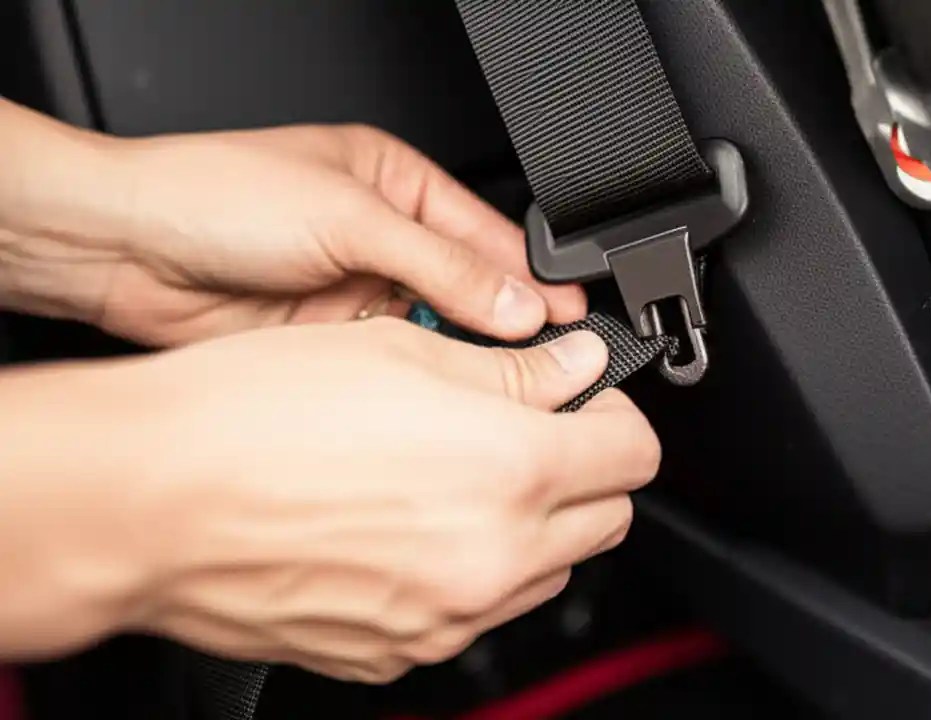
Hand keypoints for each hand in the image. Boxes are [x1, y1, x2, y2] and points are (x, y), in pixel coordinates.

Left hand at [0, 100, 584, 344]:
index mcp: (396, 185)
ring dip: (460, 359)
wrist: (124, 248)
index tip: (570, 318)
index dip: (530, 279)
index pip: (485, 235)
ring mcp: (355, 294)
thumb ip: (440, 265)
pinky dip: (416, 383)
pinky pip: (392, 366)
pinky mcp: (329, 343)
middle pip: (467, 290)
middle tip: (548, 363)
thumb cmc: (218, 195)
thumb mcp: (349, 217)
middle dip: (505, 325)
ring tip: (503, 386)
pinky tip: (440, 397)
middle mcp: (382, 240)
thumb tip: (514, 303)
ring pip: (433, 335)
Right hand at [82, 320, 656, 682]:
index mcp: (511, 470)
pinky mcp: (399, 650)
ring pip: (546, 574)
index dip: (615, 416)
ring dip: (533, 526)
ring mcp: (447, 616)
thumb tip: (575, 365)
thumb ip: (514, 369)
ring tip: (459, 476)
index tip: (585, 400)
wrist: (147, 499)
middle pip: (607, 520)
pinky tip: (410, 527)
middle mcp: (492, 556)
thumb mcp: (402, 349)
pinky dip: (468, 573)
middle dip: (586, 472)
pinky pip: (474, 615)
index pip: (635, 453)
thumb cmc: (254, 414)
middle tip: (530, 431)